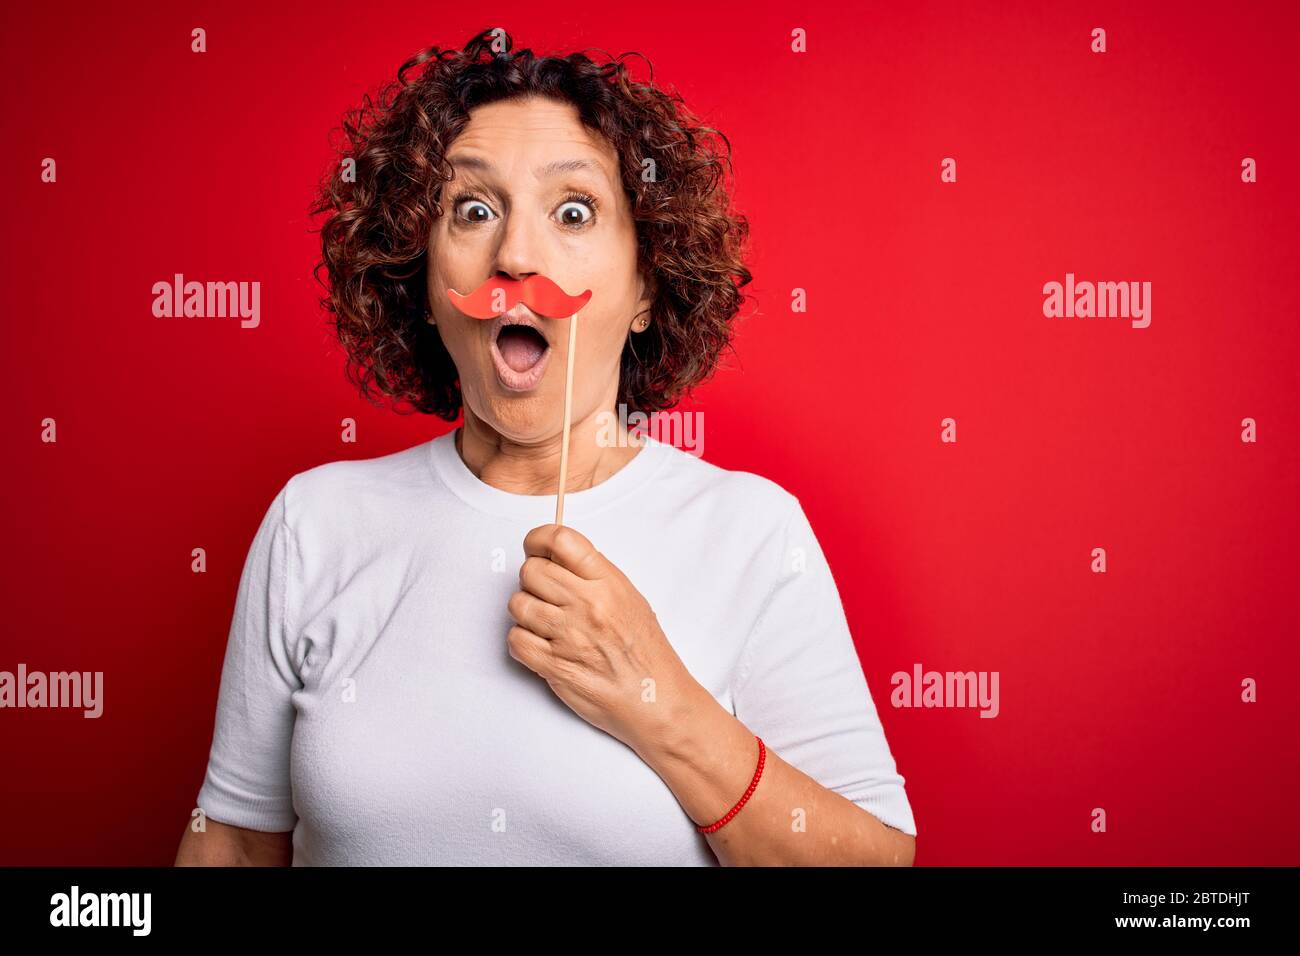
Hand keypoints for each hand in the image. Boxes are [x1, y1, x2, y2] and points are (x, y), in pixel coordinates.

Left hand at [507, 523, 701, 756]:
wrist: (657, 701)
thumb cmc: (646, 654)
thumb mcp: (631, 599)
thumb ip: (594, 576)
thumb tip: (556, 557)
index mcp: (608, 583)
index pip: (560, 540)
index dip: (538, 540)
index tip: (535, 548)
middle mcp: (587, 605)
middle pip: (531, 570)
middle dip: (532, 580)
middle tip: (545, 593)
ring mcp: (569, 635)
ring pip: (518, 604)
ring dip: (527, 613)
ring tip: (547, 623)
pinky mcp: (554, 666)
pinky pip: (515, 640)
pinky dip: (522, 643)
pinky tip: (541, 646)